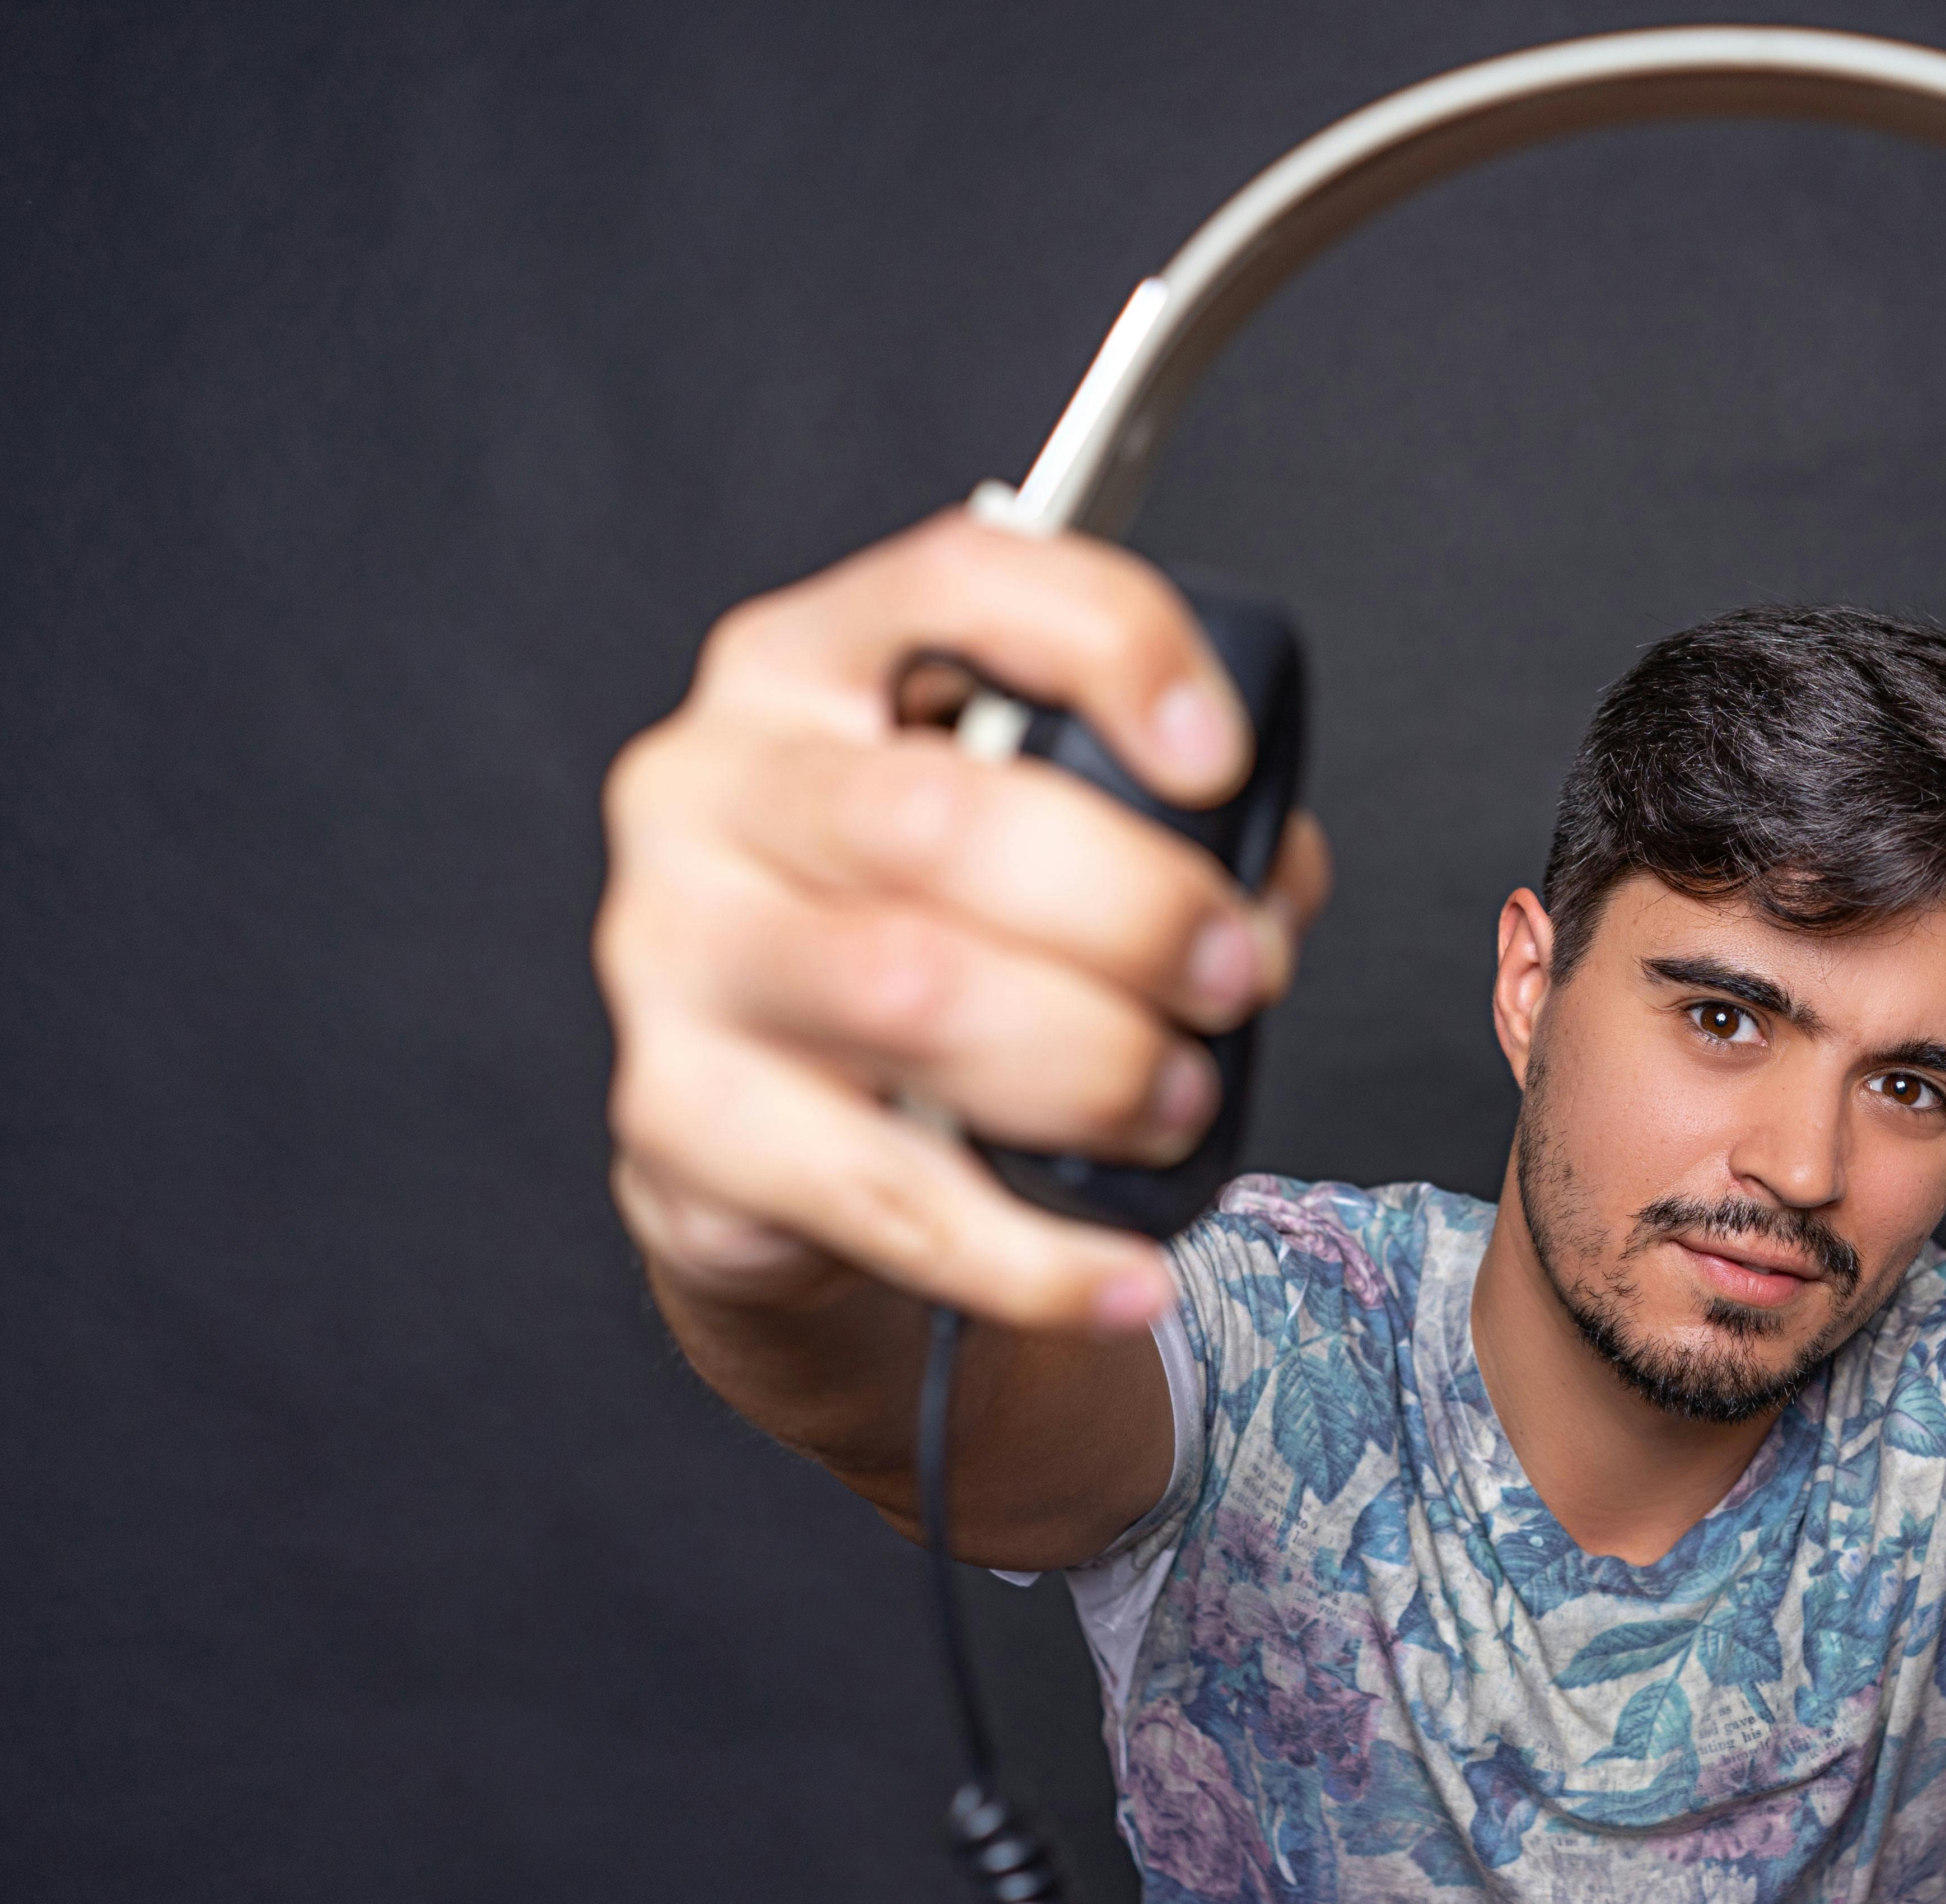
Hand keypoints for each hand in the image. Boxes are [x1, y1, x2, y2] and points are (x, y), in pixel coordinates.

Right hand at [596, 510, 1331, 1329]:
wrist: (773, 1136)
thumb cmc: (926, 941)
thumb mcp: (1027, 837)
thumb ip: (1159, 822)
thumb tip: (1271, 877)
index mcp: (809, 663)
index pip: (960, 583)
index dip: (1110, 651)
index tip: (1221, 758)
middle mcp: (715, 782)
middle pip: (945, 820)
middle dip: (1135, 909)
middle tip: (1235, 978)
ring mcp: (674, 948)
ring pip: (913, 995)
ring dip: (1093, 1065)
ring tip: (1177, 1105)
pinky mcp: (675, 1114)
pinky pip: (884, 1196)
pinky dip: (1032, 1255)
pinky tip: (1126, 1278)